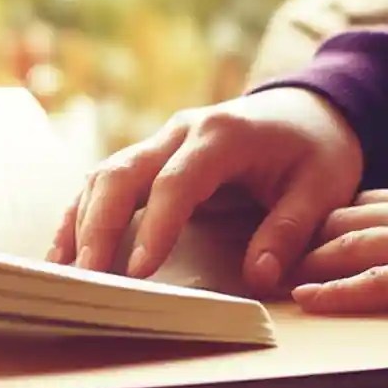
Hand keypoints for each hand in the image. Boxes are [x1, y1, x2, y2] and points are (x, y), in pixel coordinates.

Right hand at [48, 88, 363, 293]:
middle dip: (98, 226)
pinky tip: (65, 252)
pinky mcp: (151, 157)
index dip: (155, 226)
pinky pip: (106, 182)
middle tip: (88, 278)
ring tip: (66, 272)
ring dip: (81, 222)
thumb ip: (289, 230)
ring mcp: (160, 141)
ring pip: (104, 175)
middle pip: (122, 174)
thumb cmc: (316, 149)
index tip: (140, 271)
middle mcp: (180, 132)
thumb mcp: (322, 187)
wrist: (309, 109)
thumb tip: (259, 277)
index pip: (176, 182)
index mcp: (222, 135)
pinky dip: (82, 215)